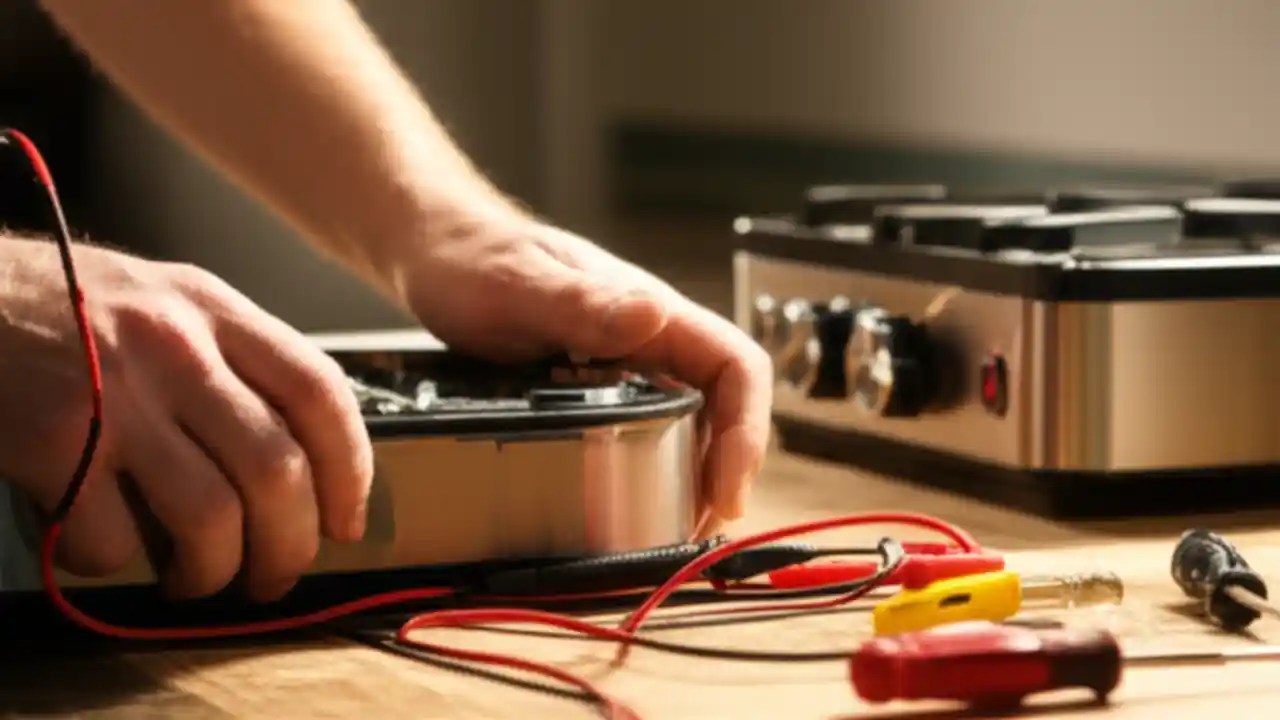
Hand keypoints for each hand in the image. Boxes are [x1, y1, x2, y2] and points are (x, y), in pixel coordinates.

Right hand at [0, 237, 371, 601]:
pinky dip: (118, 562)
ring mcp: (114, 395)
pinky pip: (114, 537)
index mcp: (213, 308)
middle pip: (276, 469)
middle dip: (290, 544)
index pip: (320, 392)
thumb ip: (233, 356)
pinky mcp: (49, 440)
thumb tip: (301, 456)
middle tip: (275, 575)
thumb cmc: (65, 303)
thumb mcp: (167, 300)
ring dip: (215, 571)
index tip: (347, 521)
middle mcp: (175, 347)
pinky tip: (108, 548)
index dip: (350, 469)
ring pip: (210, 516)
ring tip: (200, 579)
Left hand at [398, 218, 772, 533]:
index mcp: (650, 313)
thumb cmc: (475, 259)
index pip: (735, 365)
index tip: (727, 490)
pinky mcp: (595, 390)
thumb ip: (582, 302)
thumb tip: (653, 316)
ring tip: (667, 535)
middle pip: (723, 407)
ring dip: (690, 480)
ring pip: (688, 426)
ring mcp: (624, 367)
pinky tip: (626, 507)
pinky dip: (649, 474)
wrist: (436, 253)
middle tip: (696, 533)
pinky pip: (644, 433)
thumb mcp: (519, 286)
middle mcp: (649, 341)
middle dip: (722, 471)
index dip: (747, 429)